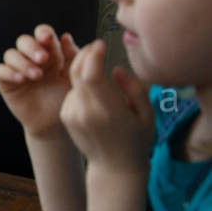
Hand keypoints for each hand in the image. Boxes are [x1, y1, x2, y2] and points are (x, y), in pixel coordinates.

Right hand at [0, 24, 79, 137]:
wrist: (54, 122)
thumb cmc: (64, 98)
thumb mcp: (74, 76)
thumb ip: (72, 56)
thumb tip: (66, 36)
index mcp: (49, 52)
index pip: (42, 34)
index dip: (43, 33)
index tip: (49, 39)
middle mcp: (30, 57)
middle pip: (23, 40)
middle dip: (32, 47)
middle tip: (42, 59)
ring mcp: (17, 68)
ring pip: (11, 54)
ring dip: (23, 62)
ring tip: (36, 76)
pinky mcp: (6, 81)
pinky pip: (0, 70)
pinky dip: (9, 72)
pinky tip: (22, 79)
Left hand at [59, 39, 153, 172]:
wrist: (114, 167)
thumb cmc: (137, 140)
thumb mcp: (146, 115)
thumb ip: (134, 89)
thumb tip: (115, 69)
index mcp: (107, 111)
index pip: (92, 75)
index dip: (93, 55)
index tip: (100, 43)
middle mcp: (85, 112)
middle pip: (77, 73)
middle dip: (85, 54)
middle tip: (96, 46)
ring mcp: (71, 114)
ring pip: (73, 81)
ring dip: (83, 69)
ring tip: (97, 64)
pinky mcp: (65, 116)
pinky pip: (71, 92)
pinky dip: (80, 84)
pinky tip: (92, 87)